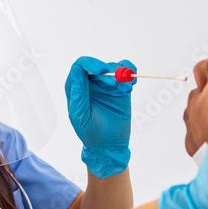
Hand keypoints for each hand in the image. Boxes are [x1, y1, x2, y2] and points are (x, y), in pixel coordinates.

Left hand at [65, 56, 136, 177]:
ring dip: (122, 74)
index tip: (103, 71)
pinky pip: (126, 72)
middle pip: (99, 65)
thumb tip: (78, 70)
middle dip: (109, 72)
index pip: (80, 66)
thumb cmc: (90, 132)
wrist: (108, 144)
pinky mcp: (120, 88)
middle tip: (117, 85)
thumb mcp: (80, 116)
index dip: (92, 64)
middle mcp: (90, 83)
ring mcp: (105, 85)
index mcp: (76, 88)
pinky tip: (131, 84)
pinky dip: (131, 72)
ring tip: (126, 89)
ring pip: (114, 67)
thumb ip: (79, 94)